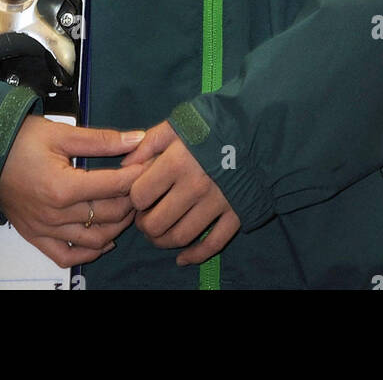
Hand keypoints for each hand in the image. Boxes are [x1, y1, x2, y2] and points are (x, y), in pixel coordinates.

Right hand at [0, 116, 146, 267]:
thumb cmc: (22, 140)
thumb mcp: (63, 133)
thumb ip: (102, 140)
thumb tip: (137, 139)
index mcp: (63, 187)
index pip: (114, 187)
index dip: (137, 176)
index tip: (150, 166)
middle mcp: (56, 215)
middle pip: (109, 215)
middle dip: (132, 200)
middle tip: (143, 185)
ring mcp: (45, 230)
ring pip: (94, 239)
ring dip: (118, 226)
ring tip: (128, 208)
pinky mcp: (36, 237)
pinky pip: (67, 256)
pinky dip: (89, 253)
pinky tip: (105, 240)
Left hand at [122, 120, 240, 265]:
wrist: (257, 129)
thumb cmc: (212, 125)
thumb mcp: (178, 124)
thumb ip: (149, 143)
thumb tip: (125, 167)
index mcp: (177, 162)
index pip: (140, 195)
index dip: (135, 199)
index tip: (140, 196)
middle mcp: (195, 186)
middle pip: (157, 223)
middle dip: (145, 226)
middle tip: (145, 219)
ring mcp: (217, 204)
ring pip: (181, 237)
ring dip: (163, 242)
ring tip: (159, 234)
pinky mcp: (236, 215)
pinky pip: (212, 245)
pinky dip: (194, 256)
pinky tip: (182, 258)